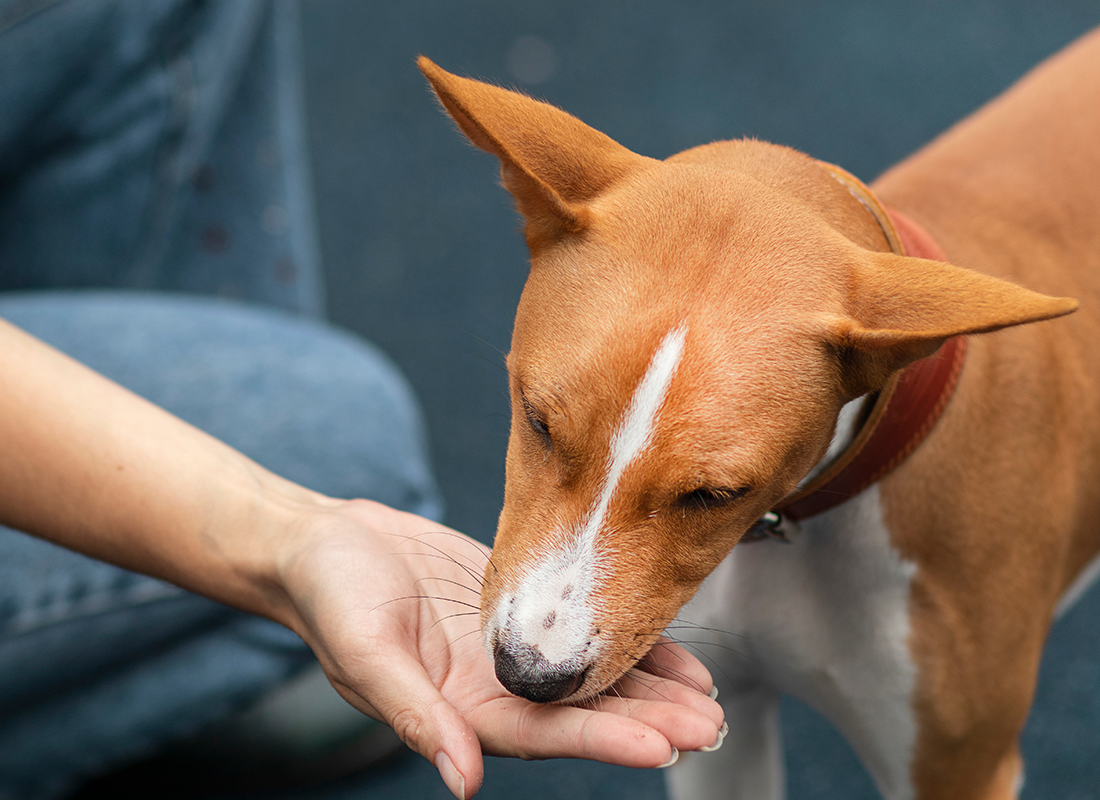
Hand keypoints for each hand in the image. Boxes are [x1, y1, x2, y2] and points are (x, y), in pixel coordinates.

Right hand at [273, 499, 724, 798]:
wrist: (326, 543)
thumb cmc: (331, 596)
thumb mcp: (366, 653)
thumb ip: (417, 717)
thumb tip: (462, 783)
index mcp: (462, 709)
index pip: (547, 733)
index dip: (606, 740)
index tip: (664, 744)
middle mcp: (496, 687)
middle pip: (584, 712)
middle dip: (649, 720)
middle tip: (710, 722)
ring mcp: (510, 649)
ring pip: (591, 675)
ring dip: (650, 687)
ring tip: (708, 695)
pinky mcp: (518, 606)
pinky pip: (580, 626)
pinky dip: (623, 637)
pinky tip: (668, 643)